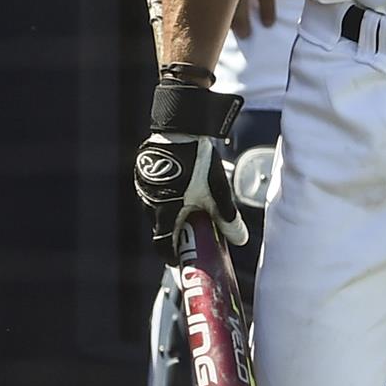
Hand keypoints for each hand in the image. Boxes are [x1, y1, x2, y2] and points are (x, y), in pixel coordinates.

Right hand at [133, 71, 246, 245]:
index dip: (171, 256)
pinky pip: (153, 192)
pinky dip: (165, 196)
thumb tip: (241, 240)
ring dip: (169, 213)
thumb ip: (228, 218)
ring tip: (188, 206)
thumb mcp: (216, 190)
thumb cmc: (197, 159)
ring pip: (156, 209)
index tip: (180, 260)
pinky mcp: (143, 172)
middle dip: (174, 234)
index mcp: (164, 212)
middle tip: (190, 233)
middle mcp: (148, 202)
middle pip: (160, 228)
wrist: (180, 125)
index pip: (162, 246)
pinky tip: (181, 186)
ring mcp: (143, 187)